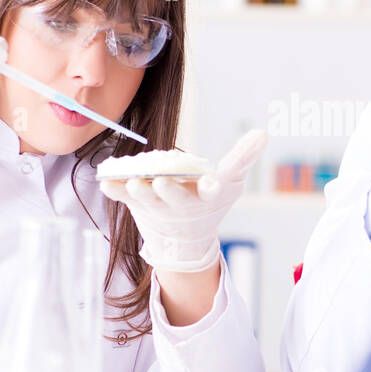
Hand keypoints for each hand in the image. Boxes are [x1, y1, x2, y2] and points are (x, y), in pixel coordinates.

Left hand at [99, 130, 268, 273]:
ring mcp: (158, 208)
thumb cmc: (210, 202)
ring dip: (139, 192)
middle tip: (161, 183)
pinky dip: (115, 191)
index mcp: (208, 197)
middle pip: (175, 199)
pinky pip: (124, 199)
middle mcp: (183, 205)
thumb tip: (263, 133)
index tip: (211, 183)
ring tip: (133, 183)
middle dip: (168, 192)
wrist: (186, 238)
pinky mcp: (138, 207)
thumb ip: (244, 157)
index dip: (212, 188)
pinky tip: (106, 181)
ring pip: (147, 201)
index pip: (213, 192)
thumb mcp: (231, 181)